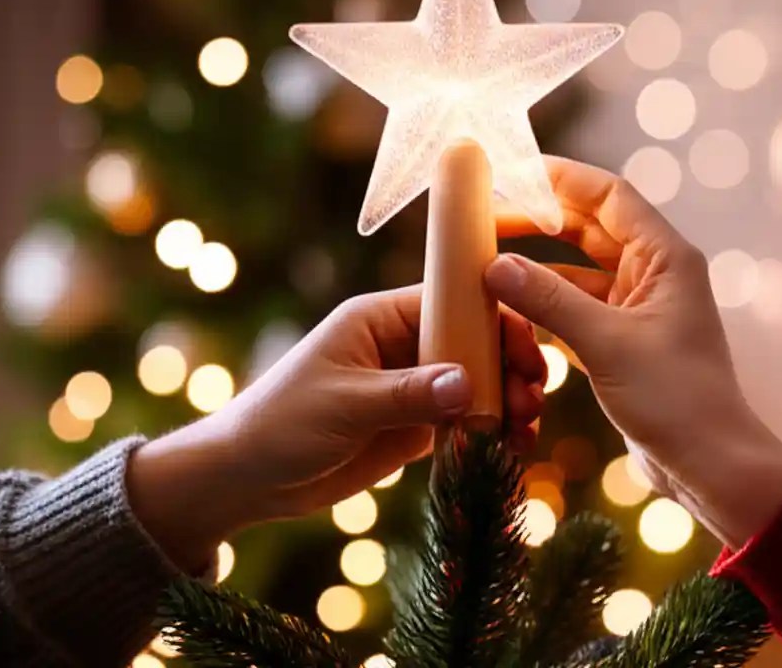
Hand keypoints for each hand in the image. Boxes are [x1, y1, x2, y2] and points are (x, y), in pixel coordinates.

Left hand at [127, 285, 545, 571]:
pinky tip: (512, 449)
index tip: (527, 350)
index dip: (495, 321)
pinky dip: (491, 432)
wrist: (249, 478)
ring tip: (526, 430)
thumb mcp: (344, 405)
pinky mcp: (416, 426)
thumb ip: (407, 394)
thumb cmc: (282, 424)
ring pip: (477, 383)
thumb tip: (469, 382)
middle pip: (475, 342)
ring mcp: (413, 386)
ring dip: (507, 402)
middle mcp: (403, 345)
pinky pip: (465, 421)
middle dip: (509, 366)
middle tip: (532, 399)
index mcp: (381, 318)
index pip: (452, 303)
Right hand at [485, 157, 781, 547]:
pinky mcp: (623, 342)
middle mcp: (654, 274)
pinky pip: (575, 308)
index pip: (609, 195)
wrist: (709, 466)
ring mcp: (637, 308)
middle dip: (538, 219)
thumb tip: (494, 265)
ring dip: (536, 266)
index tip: (511, 173)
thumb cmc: (676, 400)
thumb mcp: (607, 344)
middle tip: (484, 218)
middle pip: (588, 227)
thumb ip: (549, 301)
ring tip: (486, 261)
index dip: (560, 178)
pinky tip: (507, 306)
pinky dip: (543, 305)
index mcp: (666, 258)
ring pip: (577, 271)